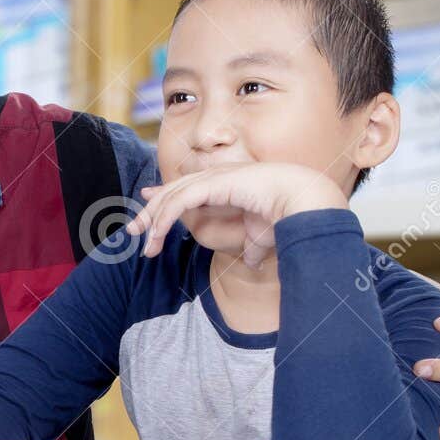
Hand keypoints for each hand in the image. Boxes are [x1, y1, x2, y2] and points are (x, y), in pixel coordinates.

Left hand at [127, 162, 345, 265]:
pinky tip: (156, 237)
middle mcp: (218, 177)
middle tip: (134, 230)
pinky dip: (164, 221)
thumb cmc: (288, 219)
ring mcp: (215, 177)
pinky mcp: (214, 184)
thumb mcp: (260, 238)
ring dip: (154, 222)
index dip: (166, 195)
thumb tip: (252, 263)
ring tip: (145, 247)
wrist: (306, 205)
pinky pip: (179, 203)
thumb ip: (253, 248)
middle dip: (152, 210)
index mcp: (227, 184)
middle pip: (173, 191)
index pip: (188, 187)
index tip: (149, 202)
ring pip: (172, 197)